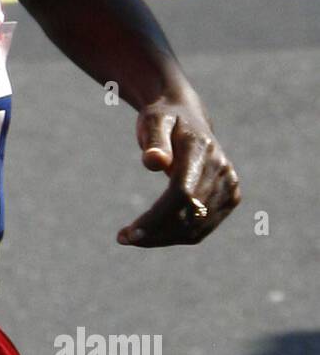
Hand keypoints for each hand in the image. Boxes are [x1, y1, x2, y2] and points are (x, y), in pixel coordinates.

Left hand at [116, 95, 240, 246]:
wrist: (188, 116)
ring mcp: (230, 186)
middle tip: (123, 238)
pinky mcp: (230, 198)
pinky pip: (202, 228)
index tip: (128, 234)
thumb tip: (154, 162)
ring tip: (132, 237)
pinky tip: (152, 234)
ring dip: (163, 239)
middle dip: (154, 232)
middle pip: (188, 215)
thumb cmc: (163, 119)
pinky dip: (176, 236)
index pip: (181, 194)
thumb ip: (154, 141)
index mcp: (203, 151)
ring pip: (196, 228)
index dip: (156, 218)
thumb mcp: (153, 122)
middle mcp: (222, 171)